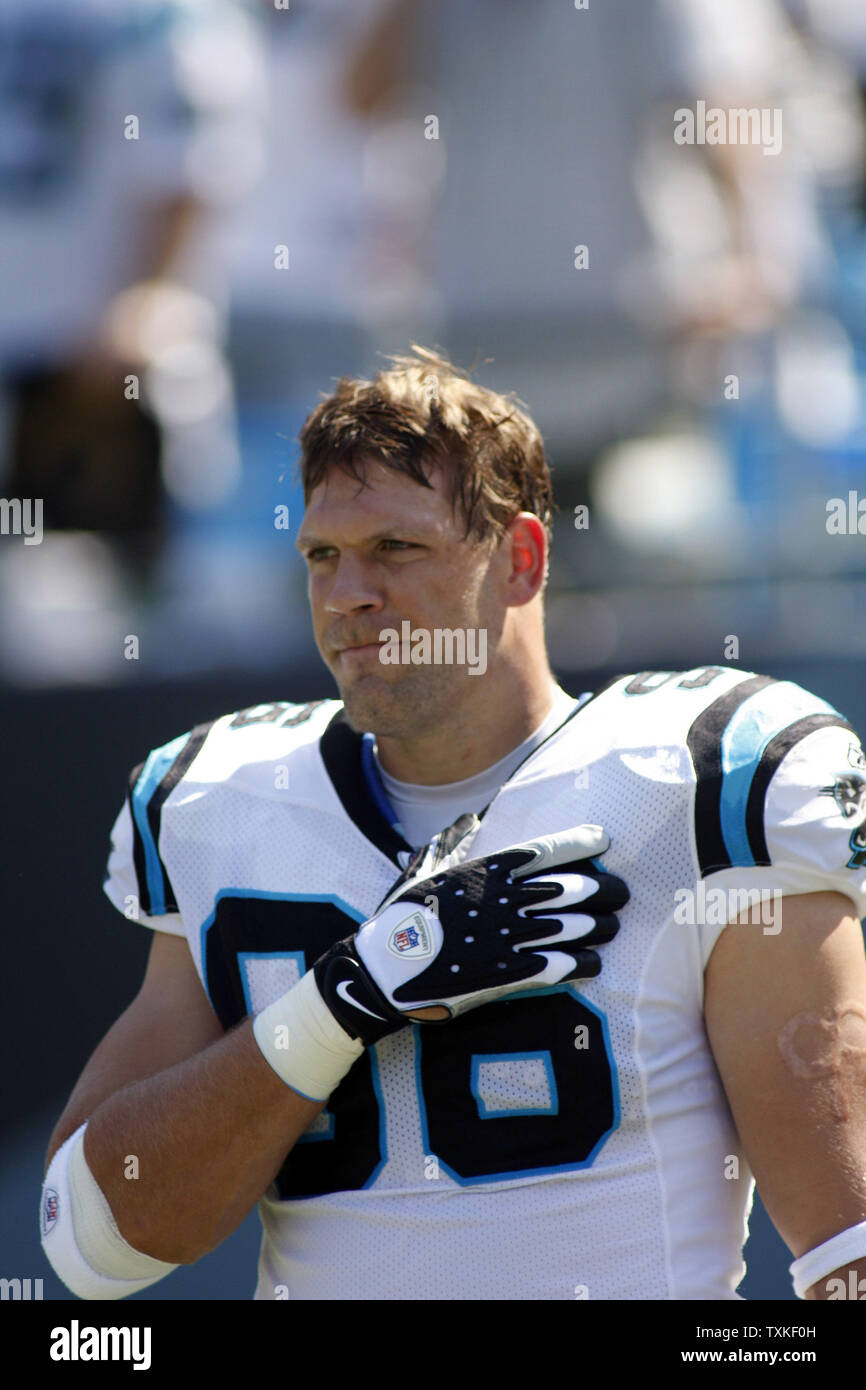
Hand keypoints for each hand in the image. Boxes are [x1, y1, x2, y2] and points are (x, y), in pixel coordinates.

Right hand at [312, 816, 628, 1044]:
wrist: (385, 970)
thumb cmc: (401, 917)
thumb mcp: (424, 869)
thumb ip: (451, 843)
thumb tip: (470, 818)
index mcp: (486, 871)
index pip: (545, 850)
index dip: (579, 843)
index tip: (603, 839)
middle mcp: (504, 900)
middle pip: (570, 888)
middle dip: (601, 889)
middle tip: (620, 891)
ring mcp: (508, 937)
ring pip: (570, 927)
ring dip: (597, 926)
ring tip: (612, 926)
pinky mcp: (508, 973)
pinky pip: (557, 966)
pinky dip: (579, 964)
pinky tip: (593, 963)